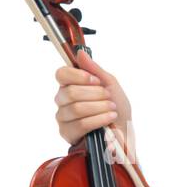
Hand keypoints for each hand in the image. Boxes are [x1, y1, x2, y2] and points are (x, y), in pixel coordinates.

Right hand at [54, 48, 136, 162]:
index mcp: (70, 85)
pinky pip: (81, 124)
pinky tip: (109, 119)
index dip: (79, 76)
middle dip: (95, 94)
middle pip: (70, 92)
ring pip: (76, 108)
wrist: (124, 132)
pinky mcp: (68, 133)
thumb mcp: (110, 84)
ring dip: (100, 108)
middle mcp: (62, 100)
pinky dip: (99, 120)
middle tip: (109, 98)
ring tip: (111, 110)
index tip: (96, 81)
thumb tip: (80, 53)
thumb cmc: (116, 108)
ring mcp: (63, 117)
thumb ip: (94, 69)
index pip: (61, 74)